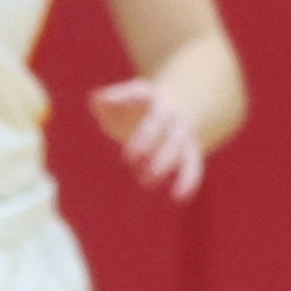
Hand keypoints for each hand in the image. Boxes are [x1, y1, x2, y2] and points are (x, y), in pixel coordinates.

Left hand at [88, 79, 204, 199]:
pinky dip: (188, 180)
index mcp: (150, 97)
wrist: (174, 110)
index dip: (123, 98)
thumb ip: (104, 104)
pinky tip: (177, 196)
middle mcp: (169, 112)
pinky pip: (193, 165)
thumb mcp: (119, 105)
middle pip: (159, 122)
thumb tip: (96, 101)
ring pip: (177, 145)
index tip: (106, 104)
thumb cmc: (135, 112)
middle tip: (128, 158)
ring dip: (162, 164)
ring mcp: (182, 132)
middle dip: (145, 139)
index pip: (138, 94)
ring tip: (145, 181)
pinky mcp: (190, 151)